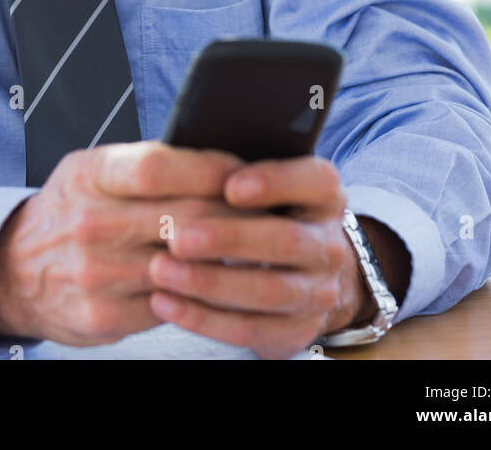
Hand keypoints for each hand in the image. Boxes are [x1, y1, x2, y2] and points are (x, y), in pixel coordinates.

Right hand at [0, 140, 247, 345]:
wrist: (12, 271)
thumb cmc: (72, 209)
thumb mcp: (94, 170)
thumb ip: (147, 164)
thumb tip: (222, 161)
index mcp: (90, 174)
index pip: (159, 167)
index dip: (211, 168)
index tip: (246, 171)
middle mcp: (91, 222)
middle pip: (185, 217)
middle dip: (237, 215)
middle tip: (271, 211)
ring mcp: (98, 273)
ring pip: (186, 264)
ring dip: (228, 257)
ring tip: (260, 247)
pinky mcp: (106, 315)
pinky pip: (172, 302)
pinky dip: (203, 292)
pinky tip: (223, 281)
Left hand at [147, 154, 371, 359]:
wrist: (298, 271)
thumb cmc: (262, 211)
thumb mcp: (262, 182)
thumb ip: (235, 170)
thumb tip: (186, 157)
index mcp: (324, 196)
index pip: (315, 182)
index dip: (275, 182)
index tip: (230, 185)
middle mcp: (329, 244)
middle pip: (286, 240)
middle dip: (228, 238)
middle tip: (177, 236)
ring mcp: (318, 292)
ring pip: (267, 290)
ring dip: (209, 282)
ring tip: (160, 270)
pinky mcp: (296, 332)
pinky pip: (250, 330)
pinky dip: (203, 318)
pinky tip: (165, 302)